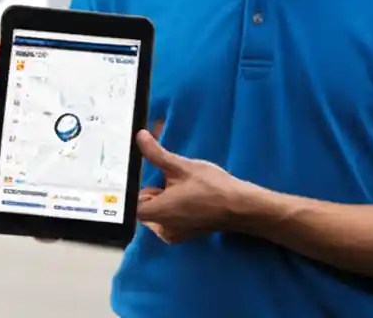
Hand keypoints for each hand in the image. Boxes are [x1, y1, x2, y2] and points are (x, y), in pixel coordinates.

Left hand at [135, 129, 242, 244]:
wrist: (240, 206)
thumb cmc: (212, 188)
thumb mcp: (180, 166)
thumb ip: (156, 153)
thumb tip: (140, 137)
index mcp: (157, 214)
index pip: (132, 202)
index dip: (138, 186)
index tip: (149, 175)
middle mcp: (161, 229)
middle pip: (145, 205)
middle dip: (155, 189)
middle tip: (172, 178)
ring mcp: (173, 234)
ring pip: (158, 210)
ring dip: (165, 196)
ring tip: (183, 187)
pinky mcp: (183, 234)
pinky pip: (169, 218)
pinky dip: (174, 206)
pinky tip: (190, 197)